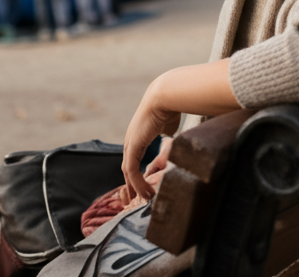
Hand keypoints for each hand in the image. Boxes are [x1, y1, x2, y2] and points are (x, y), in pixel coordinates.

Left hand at [121, 76, 179, 203]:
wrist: (164, 98)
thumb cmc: (169, 108)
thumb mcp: (167, 126)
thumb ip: (166, 133)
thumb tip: (171, 136)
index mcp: (138, 135)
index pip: (133, 159)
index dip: (136, 174)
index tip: (143, 186)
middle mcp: (131, 140)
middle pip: (127, 167)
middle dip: (131, 184)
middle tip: (135, 199)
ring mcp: (130, 143)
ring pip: (128, 171)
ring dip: (134, 186)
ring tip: (142, 199)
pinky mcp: (132, 146)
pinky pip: (132, 169)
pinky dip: (137, 182)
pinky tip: (144, 191)